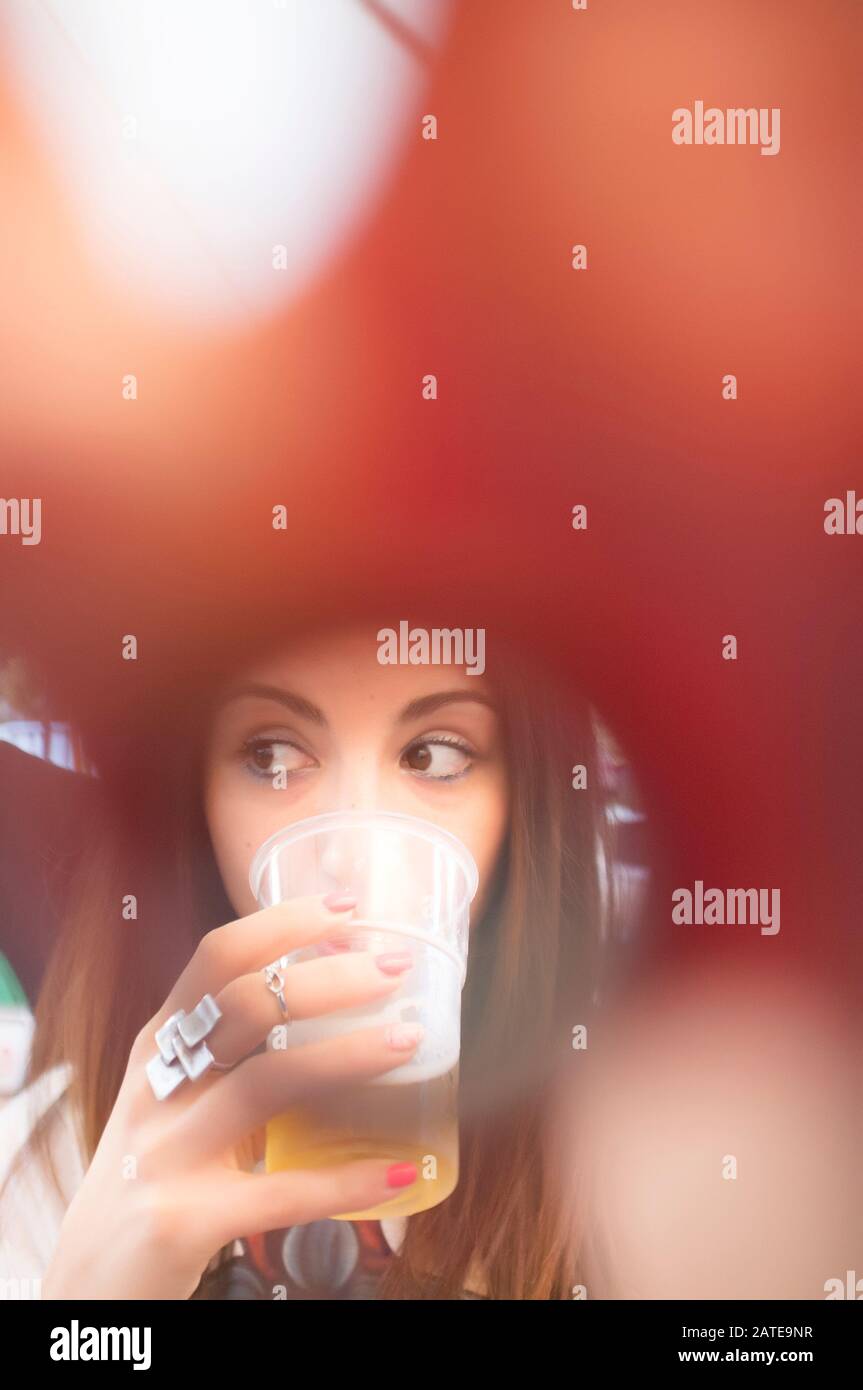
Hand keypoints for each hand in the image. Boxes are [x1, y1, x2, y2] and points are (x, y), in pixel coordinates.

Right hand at [41, 893, 421, 1298]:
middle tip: (397, 968)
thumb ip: (229, 1055)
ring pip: (265, 1082)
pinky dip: (346, 1180)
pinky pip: (280, 1190)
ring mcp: (167, 1152)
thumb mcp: (173, 1098)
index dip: (280, 923)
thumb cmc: (153, 1173)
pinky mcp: (185, 1218)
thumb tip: (333, 1000)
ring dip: (347, 1055)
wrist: (88, 1281)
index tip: (346, 907)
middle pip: (245, 1006)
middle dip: (329, 979)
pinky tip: (398, 1170)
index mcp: (158, 1047)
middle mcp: (157, 1088)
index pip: (215, 958)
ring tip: (411, 1041)